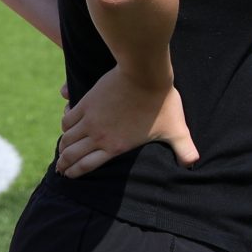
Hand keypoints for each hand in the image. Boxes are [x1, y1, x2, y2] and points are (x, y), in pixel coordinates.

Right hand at [57, 67, 195, 177]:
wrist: (144, 75)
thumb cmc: (161, 103)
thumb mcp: (176, 130)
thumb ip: (185, 150)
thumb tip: (192, 164)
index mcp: (116, 146)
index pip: (87, 165)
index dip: (74, 172)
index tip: (68, 175)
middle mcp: (98, 136)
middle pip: (71, 154)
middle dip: (63, 163)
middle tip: (59, 168)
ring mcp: (89, 119)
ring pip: (67, 137)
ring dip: (62, 146)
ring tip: (61, 150)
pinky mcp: (86, 103)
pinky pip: (68, 118)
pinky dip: (65, 124)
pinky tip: (66, 126)